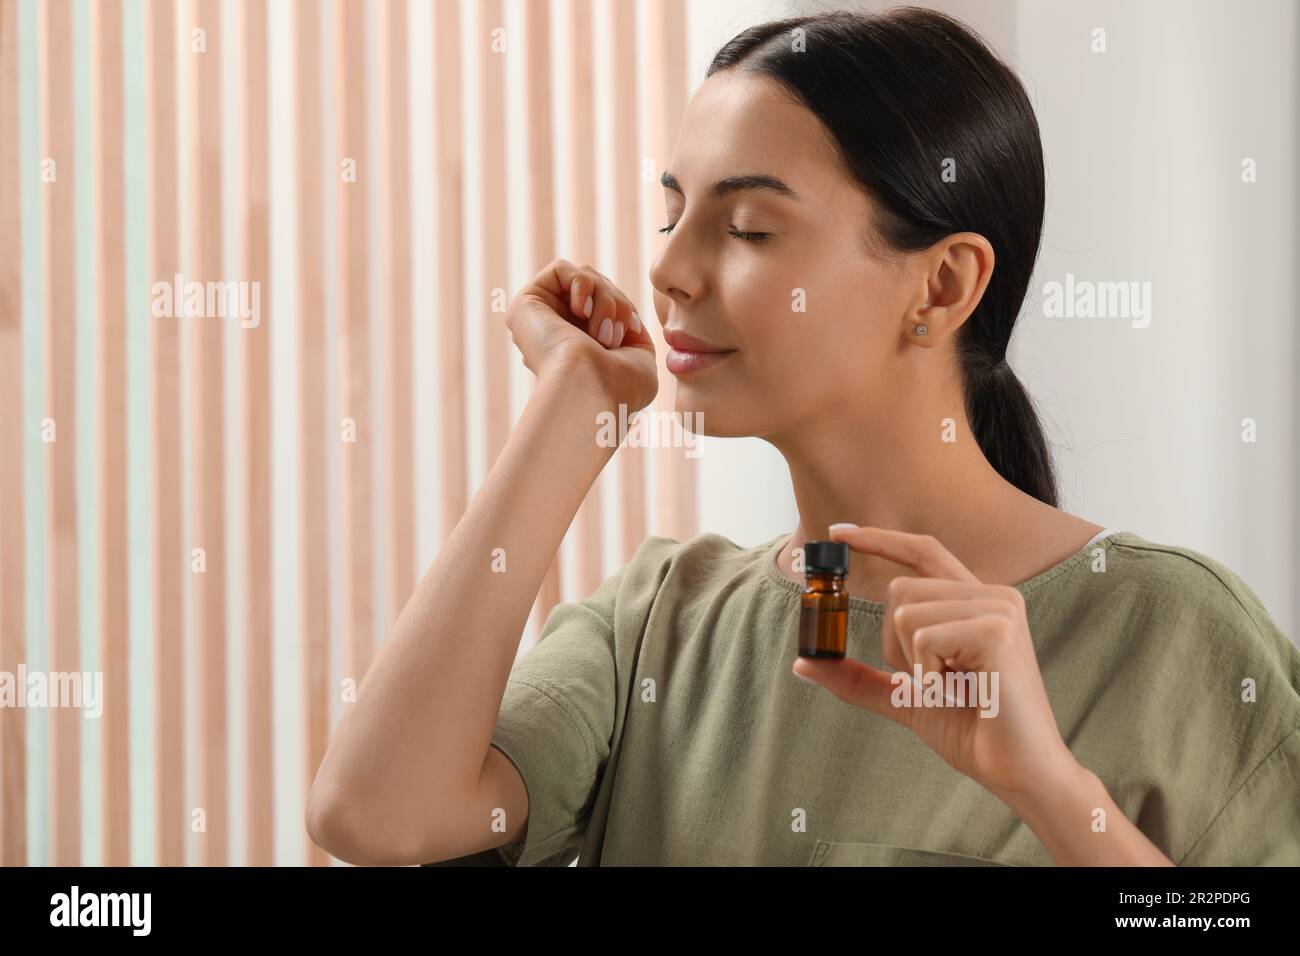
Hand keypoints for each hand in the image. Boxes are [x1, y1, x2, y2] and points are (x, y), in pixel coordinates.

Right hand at [505, 258, 657, 411]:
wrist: (592, 391)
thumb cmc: (619, 388)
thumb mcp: (639, 356)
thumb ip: (630, 331)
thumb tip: (621, 316)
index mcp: (580, 347)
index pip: (608, 305)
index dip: (625, 310)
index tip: (631, 331)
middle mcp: (557, 332)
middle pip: (599, 287)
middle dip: (617, 304)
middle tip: (614, 335)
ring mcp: (540, 319)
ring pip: (585, 277)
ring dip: (605, 298)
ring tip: (602, 330)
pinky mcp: (525, 304)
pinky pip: (561, 268)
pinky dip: (582, 285)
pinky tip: (581, 311)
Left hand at [791, 524, 1078, 804]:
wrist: (1017, 770)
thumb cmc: (972, 731)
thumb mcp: (904, 697)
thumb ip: (859, 677)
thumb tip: (803, 663)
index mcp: (975, 602)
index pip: (923, 552)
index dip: (879, 539)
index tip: (838, 533)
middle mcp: (992, 595)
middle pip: (899, 589)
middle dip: (896, 644)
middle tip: (935, 679)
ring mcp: (998, 607)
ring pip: (906, 613)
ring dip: (914, 662)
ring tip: (953, 686)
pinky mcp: (997, 629)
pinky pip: (923, 637)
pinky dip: (927, 673)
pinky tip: (959, 691)